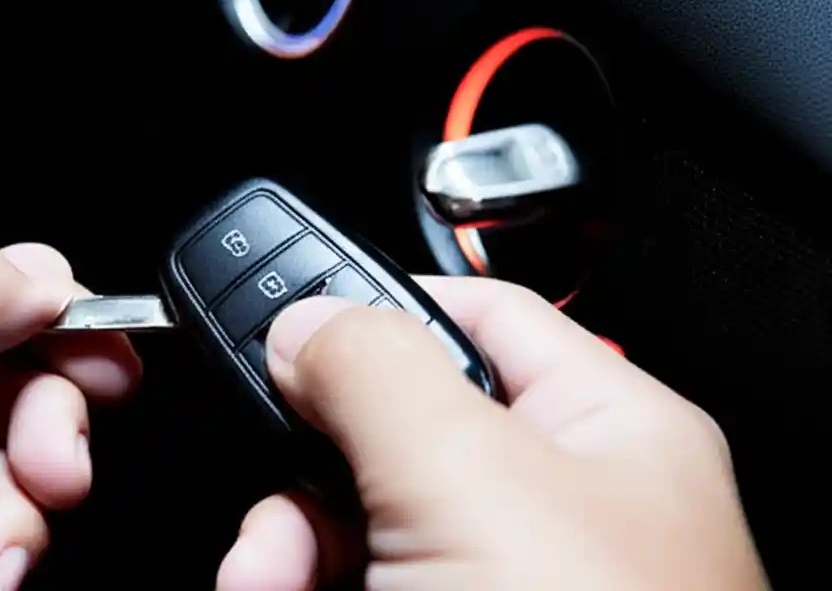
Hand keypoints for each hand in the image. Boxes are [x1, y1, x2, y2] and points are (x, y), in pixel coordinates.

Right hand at [216, 277, 768, 589]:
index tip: (282, 323)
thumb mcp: (466, 478)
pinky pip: (347, 590)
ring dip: (285, 549)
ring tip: (266, 583)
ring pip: (352, 524)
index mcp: (602, 434)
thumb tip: (308, 321)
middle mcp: (552, 510)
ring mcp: (496, 587)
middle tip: (276, 498)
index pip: (477, 318)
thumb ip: (375, 369)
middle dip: (308, 466)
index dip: (377, 306)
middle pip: (391, 430)